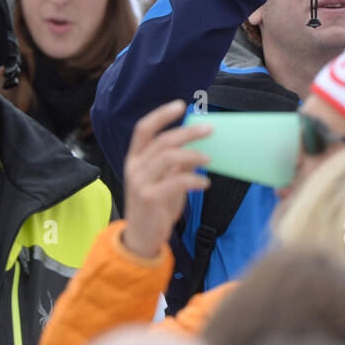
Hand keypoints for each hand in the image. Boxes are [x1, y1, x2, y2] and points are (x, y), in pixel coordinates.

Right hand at [121, 100, 211, 259]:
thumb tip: (196, 145)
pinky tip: (205, 183)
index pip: (144, 129)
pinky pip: (175, 181)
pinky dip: (194, 179)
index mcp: (135, 159)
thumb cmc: (155, 207)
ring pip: (168, 157)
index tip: (181, 105)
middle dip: (188, 132)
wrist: (141, 239)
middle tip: (210, 130)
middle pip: (162, 140)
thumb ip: (175, 164)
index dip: (161, 115)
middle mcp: (134, 167)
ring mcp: (140, 182)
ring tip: (210, 160)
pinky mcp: (149, 198)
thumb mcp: (164, 181)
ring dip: (193, 155)